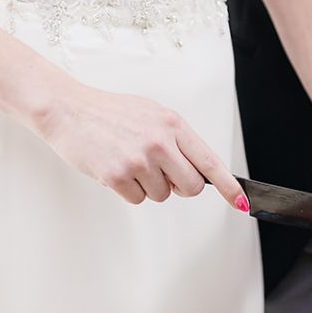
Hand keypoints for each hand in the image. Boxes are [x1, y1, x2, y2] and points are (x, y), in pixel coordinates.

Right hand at [39, 82, 246, 207]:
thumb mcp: (152, 114)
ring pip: (162, 194)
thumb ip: (176, 139)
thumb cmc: (111, 113)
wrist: (69, 110)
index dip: (229, 185)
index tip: (242, 202)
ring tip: (129, 160)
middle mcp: (160, 142)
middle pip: (190, 187)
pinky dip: (128, 190)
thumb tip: (197, 170)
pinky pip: (137, 199)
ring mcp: (139, 160)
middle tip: (161, 172)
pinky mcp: (117, 176)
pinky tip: (114, 168)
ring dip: (148, 185)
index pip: (210, 161)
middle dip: (180, 187)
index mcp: (173, 124)